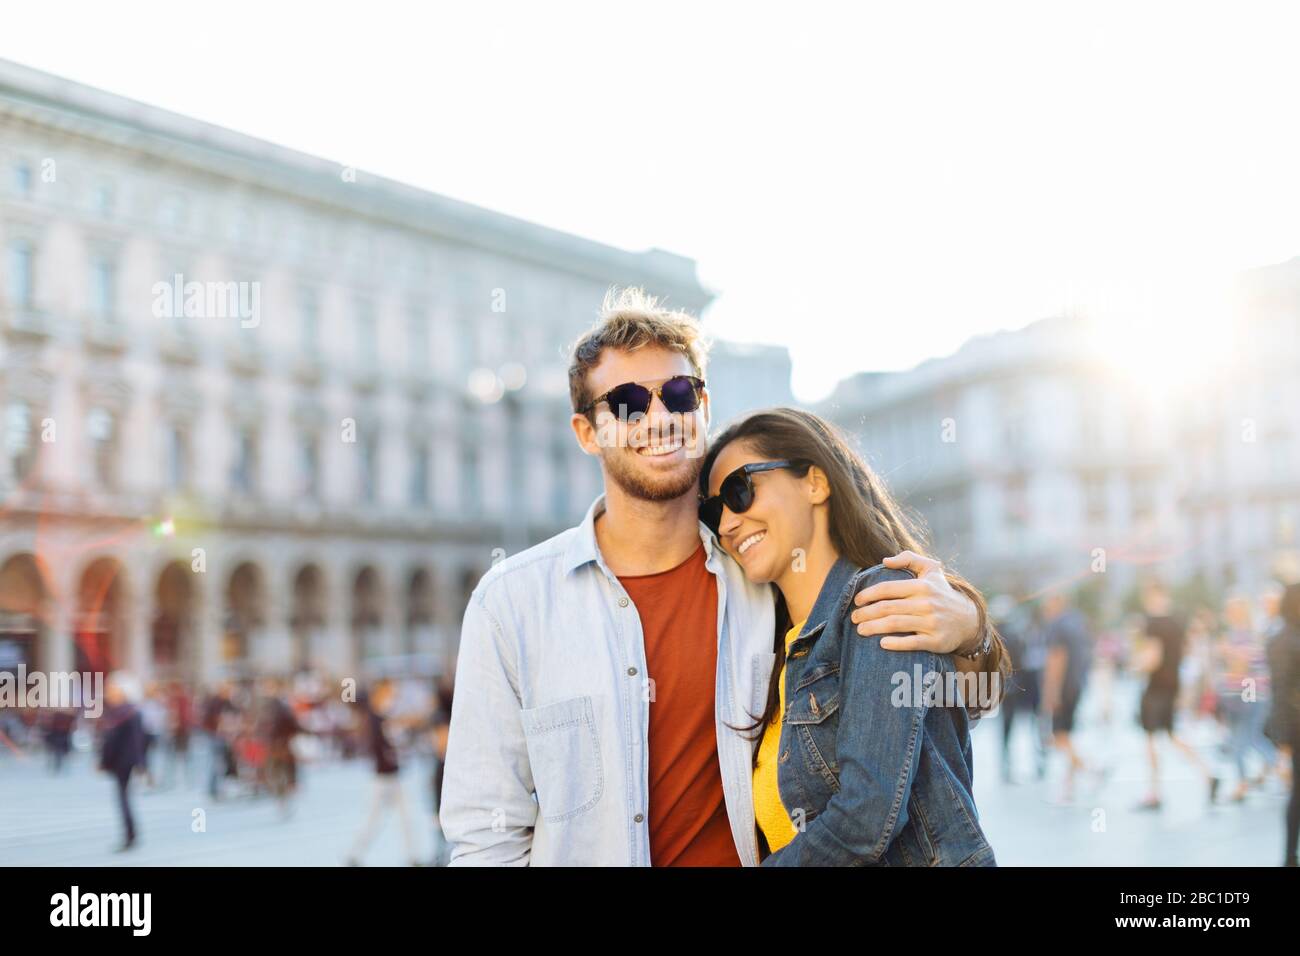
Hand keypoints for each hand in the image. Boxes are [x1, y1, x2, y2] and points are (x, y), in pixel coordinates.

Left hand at [850, 551, 980, 653]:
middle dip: (866, 613)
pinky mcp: (936, 641)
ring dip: (873, 627)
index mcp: (922, 586)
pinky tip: (882, 643)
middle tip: (853, 618)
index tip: (857, 600)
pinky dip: (896, 643)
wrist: (968, 620)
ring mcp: (932, 623)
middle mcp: (927, 603)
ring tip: (860, 630)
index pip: (888, 588)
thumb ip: (909, 559)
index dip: (869, 594)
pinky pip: (912, 643)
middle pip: (887, 608)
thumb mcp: (931, 570)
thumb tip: (885, 561)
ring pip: (895, 624)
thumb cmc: (941, 593)